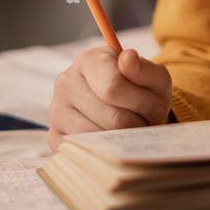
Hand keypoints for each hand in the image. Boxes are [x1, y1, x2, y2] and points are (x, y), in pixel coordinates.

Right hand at [47, 46, 171, 151]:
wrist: (121, 105)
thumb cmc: (138, 89)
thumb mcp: (152, 77)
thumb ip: (145, 69)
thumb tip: (129, 58)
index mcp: (88, 60)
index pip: (114, 87)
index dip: (143, 103)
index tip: (155, 106)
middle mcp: (66, 82)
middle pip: (111, 118)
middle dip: (138, 124)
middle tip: (147, 122)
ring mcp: (56, 110)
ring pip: (99, 138)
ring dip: (125, 140)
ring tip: (132, 130)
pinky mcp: (54, 136)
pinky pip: (86, 152)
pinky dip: (108, 151)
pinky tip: (116, 139)